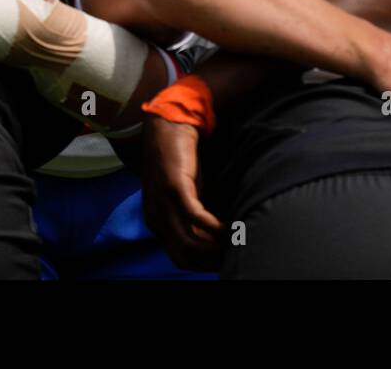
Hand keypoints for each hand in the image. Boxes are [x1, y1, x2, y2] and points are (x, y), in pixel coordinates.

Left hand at [140, 115, 222, 270]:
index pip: (180, 257)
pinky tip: (229, 228)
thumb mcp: (185, 193)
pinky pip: (195, 218)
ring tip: (235, 245)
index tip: (224, 261)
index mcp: (157, 221)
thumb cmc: (181, 160)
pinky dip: (214, 228)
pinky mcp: (175, 188)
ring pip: (189, 243)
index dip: (203, 264)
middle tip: (234, 257)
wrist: (168, 126)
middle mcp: (156, 218)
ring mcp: (163, 204)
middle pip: (184, 255)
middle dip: (210, 262)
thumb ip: (192, 214)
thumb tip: (215, 234)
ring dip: (214, 249)